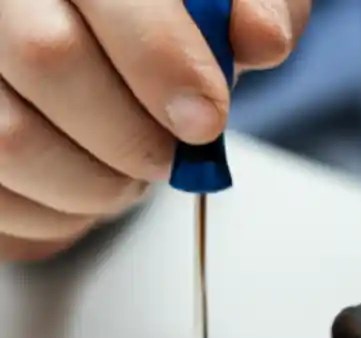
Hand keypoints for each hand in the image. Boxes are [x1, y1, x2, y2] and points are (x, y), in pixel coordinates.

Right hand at [0, 0, 311, 262]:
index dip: (165, 65)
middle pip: (49, 58)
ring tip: (126, 177)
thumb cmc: (164, 18)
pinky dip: (49, 218)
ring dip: (90, 186)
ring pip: (9, 138)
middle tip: (168, 157)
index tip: (204, 120)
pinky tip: (82, 197)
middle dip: (132, 135)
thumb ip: (254, 5)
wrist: (111, 36)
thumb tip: (260, 38)